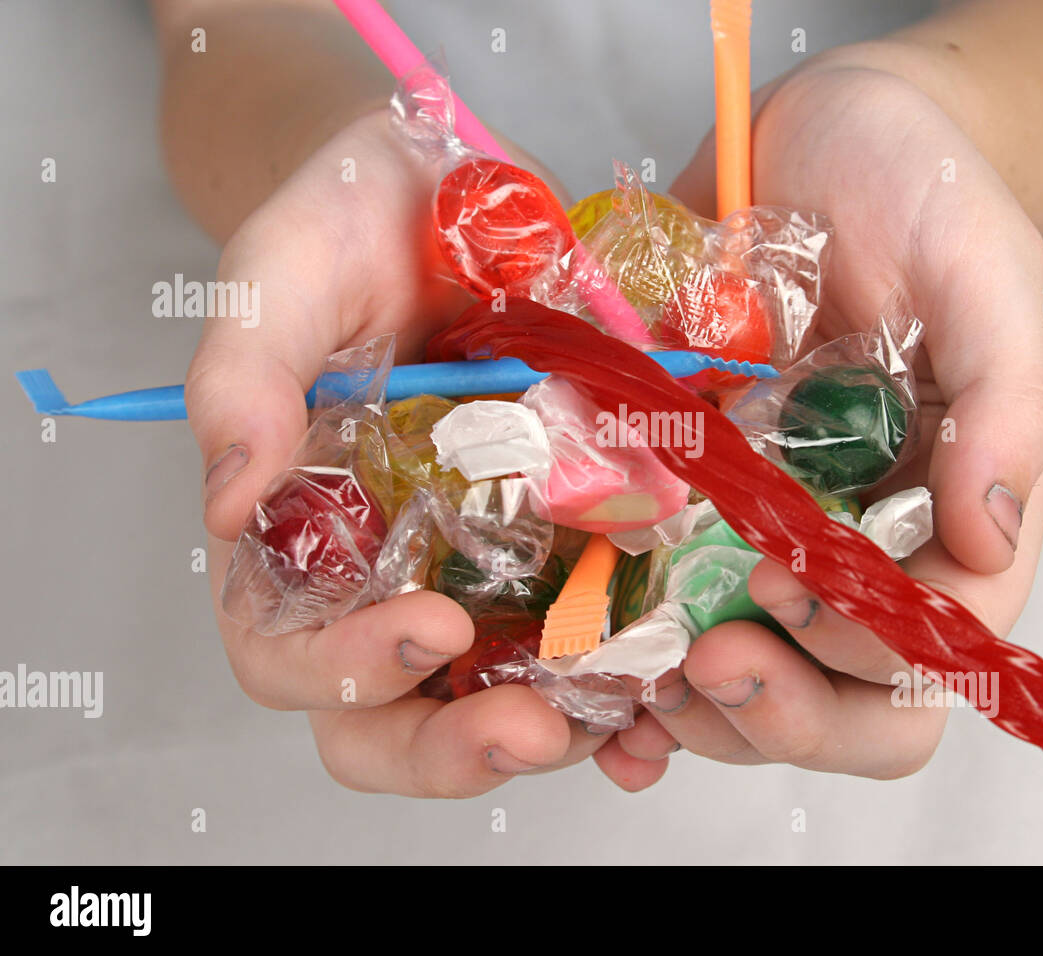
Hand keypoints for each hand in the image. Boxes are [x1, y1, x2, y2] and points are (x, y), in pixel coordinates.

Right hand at [189, 109, 666, 794]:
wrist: (441, 192)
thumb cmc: (340, 231)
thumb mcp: (280, 279)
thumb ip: (243, 379)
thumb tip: (225, 501)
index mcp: (294, 537)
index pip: (289, 653)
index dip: (350, 670)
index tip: (432, 625)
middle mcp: (382, 575)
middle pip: (394, 719)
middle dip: (460, 745)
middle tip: (537, 728)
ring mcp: (479, 567)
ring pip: (502, 696)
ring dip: (564, 726)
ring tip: (629, 717)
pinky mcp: (564, 539)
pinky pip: (590, 635)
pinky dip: (627, 678)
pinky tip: (668, 687)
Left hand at [612, 58, 1042, 776]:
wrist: (818, 137)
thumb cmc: (919, 188)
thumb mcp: (985, 270)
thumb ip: (1011, 402)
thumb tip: (993, 540)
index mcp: (954, 516)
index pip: (934, 647)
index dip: (866, 652)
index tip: (786, 594)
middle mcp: (865, 549)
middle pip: (844, 700)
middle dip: (777, 709)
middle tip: (701, 664)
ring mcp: (771, 537)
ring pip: (748, 679)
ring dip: (697, 707)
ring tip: (636, 669)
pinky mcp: (688, 505)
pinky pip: (663, 615)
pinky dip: (629, 671)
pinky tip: (596, 688)